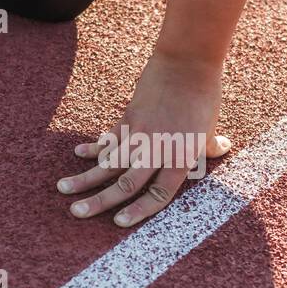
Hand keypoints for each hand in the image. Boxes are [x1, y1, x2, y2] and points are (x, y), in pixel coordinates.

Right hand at [57, 53, 231, 227]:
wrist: (187, 64)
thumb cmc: (204, 97)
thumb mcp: (210, 128)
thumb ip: (209, 148)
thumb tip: (222, 149)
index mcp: (180, 159)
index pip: (157, 195)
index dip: (138, 211)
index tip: (118, 223)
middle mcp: (157, 151)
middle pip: (124, 184)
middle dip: (99, 201)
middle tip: (77, 214)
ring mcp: (140, 134)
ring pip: (108, 162)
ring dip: (85, 177)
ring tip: (63, 188)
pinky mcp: (129, 118)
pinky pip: (109, 139)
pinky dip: (94, 147)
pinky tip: (79, 154)